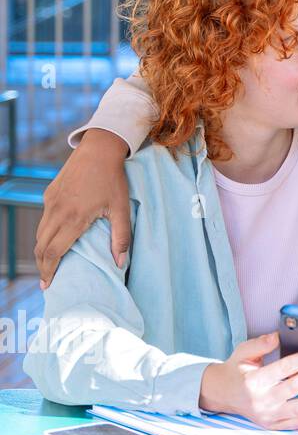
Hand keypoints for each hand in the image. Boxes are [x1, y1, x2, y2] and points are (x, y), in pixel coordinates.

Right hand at [36, 129, 130, 287]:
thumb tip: (120, 263)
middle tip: (47, 280)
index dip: (49, 271)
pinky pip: (43, 219)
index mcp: (72, 218)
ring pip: (40, 233)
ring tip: (50, 264)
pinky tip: (54, 240)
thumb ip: (121, 237)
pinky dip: (45, 234)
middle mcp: (56, 211)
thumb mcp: (120, 208)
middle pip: (41, 246)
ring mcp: (50, 202)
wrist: (98, 149)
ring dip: (42, 250)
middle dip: (43, 266)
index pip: (53, 252)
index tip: (48, 285)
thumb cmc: (113, 179)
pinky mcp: (49, 194)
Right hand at [198, 332, 297, 429]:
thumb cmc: (236, 369)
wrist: (223, 393)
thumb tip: (281, 335)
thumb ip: (262, 343)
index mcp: (253, 382)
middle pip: (297, 387)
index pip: (286, 368)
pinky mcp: (272, 425)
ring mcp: (267, 417)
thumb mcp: (244, 352)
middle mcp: (260, 402)